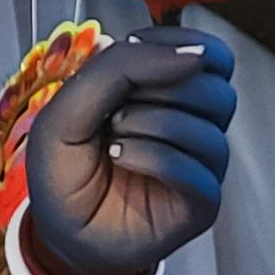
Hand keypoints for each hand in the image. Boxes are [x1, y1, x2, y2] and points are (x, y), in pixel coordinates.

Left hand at [21, 22, 234, 274]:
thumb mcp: (71, 103)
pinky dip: (153, 158)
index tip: (134, 53)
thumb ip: (121, 65)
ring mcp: (199, 165)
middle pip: (216, 89)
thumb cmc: (66, 165)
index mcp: (170, 90)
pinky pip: (195, 171)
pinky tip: (121, 159)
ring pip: (208, 130)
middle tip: (118, 107)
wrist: (58, 228)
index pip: (208, 51)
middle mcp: (193, 124)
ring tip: (113, 138)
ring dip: (152, 125)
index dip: (177, 46)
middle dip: (160, 89)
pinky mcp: (200, 203)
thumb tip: (190, 53)